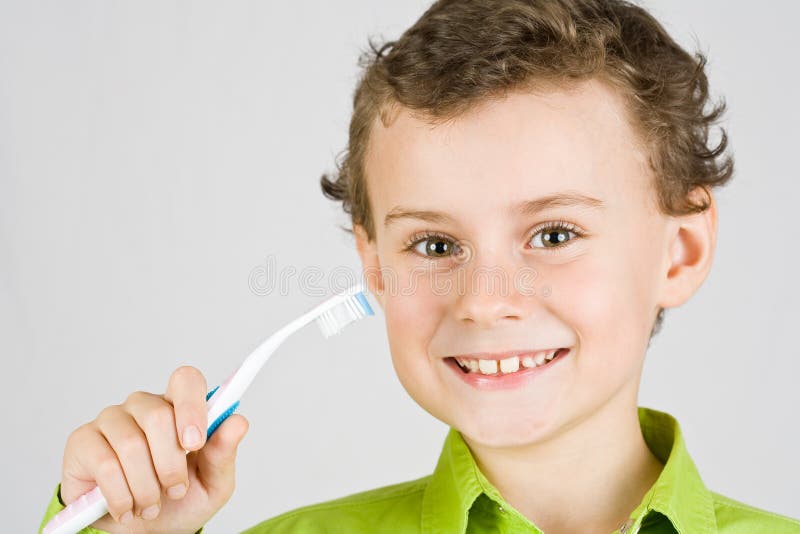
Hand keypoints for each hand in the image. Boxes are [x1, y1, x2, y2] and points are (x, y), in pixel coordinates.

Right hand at [59, 365, 248, 533]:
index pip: (186, 380)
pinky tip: (127, 509)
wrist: (144, 533)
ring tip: (151, 505)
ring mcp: (111, 420)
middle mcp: (144, 406)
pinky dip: (121, 496)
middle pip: (158, 415)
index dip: (191, 407)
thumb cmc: (179, 502)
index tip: (195, 443)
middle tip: (175, 490)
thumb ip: (223, 453)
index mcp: (179, 408)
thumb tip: (238, 422)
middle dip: (171, 464)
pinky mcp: (83, 441)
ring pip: (131, 443)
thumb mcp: (212, 484)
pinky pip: (105, 464)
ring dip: (146, 486)